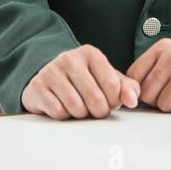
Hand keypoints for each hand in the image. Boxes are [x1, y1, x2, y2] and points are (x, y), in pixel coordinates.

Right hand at [21, 45, 138, 119]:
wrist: (49, 78)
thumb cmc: (84, 81)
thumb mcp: (107, 79)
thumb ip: (127, 88)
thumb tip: (132, 100)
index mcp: (90, 53)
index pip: (112, 85)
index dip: (114, 101)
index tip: (109, 100)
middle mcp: (69, 58)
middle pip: (95, 99)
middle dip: (98, 111)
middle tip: (95, 109)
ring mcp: (51, 71)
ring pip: (77, 108)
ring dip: (81, 114)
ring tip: (79, 106)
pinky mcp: (38, 87)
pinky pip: (59, 112)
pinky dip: (64, 116)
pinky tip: (62, 106)